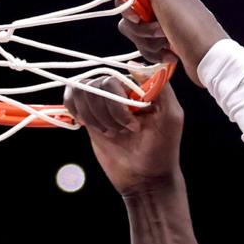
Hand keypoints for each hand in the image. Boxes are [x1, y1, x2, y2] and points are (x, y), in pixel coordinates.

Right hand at [64, 76, 184, 195]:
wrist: (145, 178)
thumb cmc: (162, 149)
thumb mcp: (171, 116)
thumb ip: (159, 86)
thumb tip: (132, 64)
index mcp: (140, 87)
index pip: (117, 75)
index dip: (121, 102)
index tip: (136, 125)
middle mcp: (121, 91)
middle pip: (99, 84)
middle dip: (110, 112)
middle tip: (125, 132)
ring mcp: (103, 103)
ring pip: (83, 91)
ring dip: (96, 117)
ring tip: (112, 134)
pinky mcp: (89, 117)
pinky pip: (72, 99)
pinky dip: (77, 111)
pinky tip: (90, 126)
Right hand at [121, 0, 228, 86]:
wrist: (210, 58)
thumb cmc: (191, 27)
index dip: (126, 4)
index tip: (135, 18)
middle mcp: (162, 2)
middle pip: (129, 15)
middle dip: (140, 29)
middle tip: (159, 32)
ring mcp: (163, 24)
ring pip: (136, 34)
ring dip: (147, 44)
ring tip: (166, 45)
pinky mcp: (164, 42)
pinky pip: (146, 47)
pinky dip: (154, 54)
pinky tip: (170, 54)